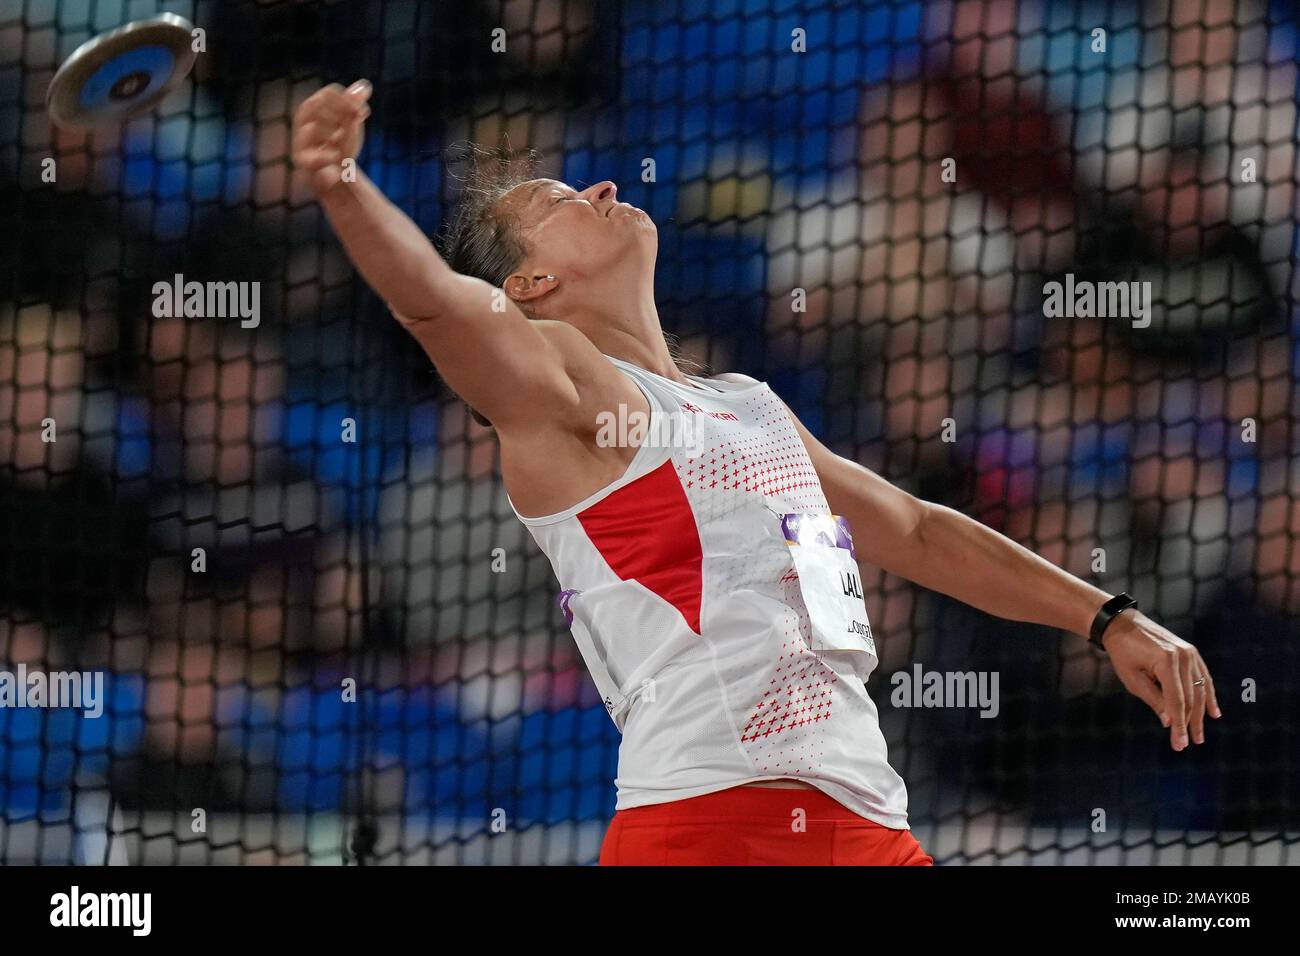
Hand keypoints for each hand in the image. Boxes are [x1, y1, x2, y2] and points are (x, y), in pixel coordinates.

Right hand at [292, 80, 371, 194]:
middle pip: (316, 104)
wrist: (335, 174)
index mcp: (314, 107)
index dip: (348, 100)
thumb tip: (365, 85)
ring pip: (313, 128)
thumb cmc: (341, 144)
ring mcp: (300, 140)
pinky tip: (336, 155)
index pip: (328, 93)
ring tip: (342, 137)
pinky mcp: (302, 161)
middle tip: (357, 119)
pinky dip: (326, 155)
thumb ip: (355, 105)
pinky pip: (312, 157)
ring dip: (333, 130)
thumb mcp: (351, 124)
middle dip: (341, 112)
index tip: (364, 112)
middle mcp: (303, 120)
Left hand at [1102, 610, 1220, 750]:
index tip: (1179, 744)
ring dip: (1201, 714)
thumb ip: (1153, 699)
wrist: (1123, 624)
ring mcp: (1190, 653)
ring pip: (1200, 689)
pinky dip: (1208, 695)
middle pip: (1191, 697)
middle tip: (1189, 743)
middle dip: (1190, 723)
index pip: (1177, 701)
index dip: (1179, 724)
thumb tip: (1169, 722)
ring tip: (1199, 735)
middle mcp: (1183, 656)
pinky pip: (1203, 677)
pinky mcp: (1191, 652)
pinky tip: (1213, 712)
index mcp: (1166, 662)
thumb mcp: (1132, 678)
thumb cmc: (1123, 652)